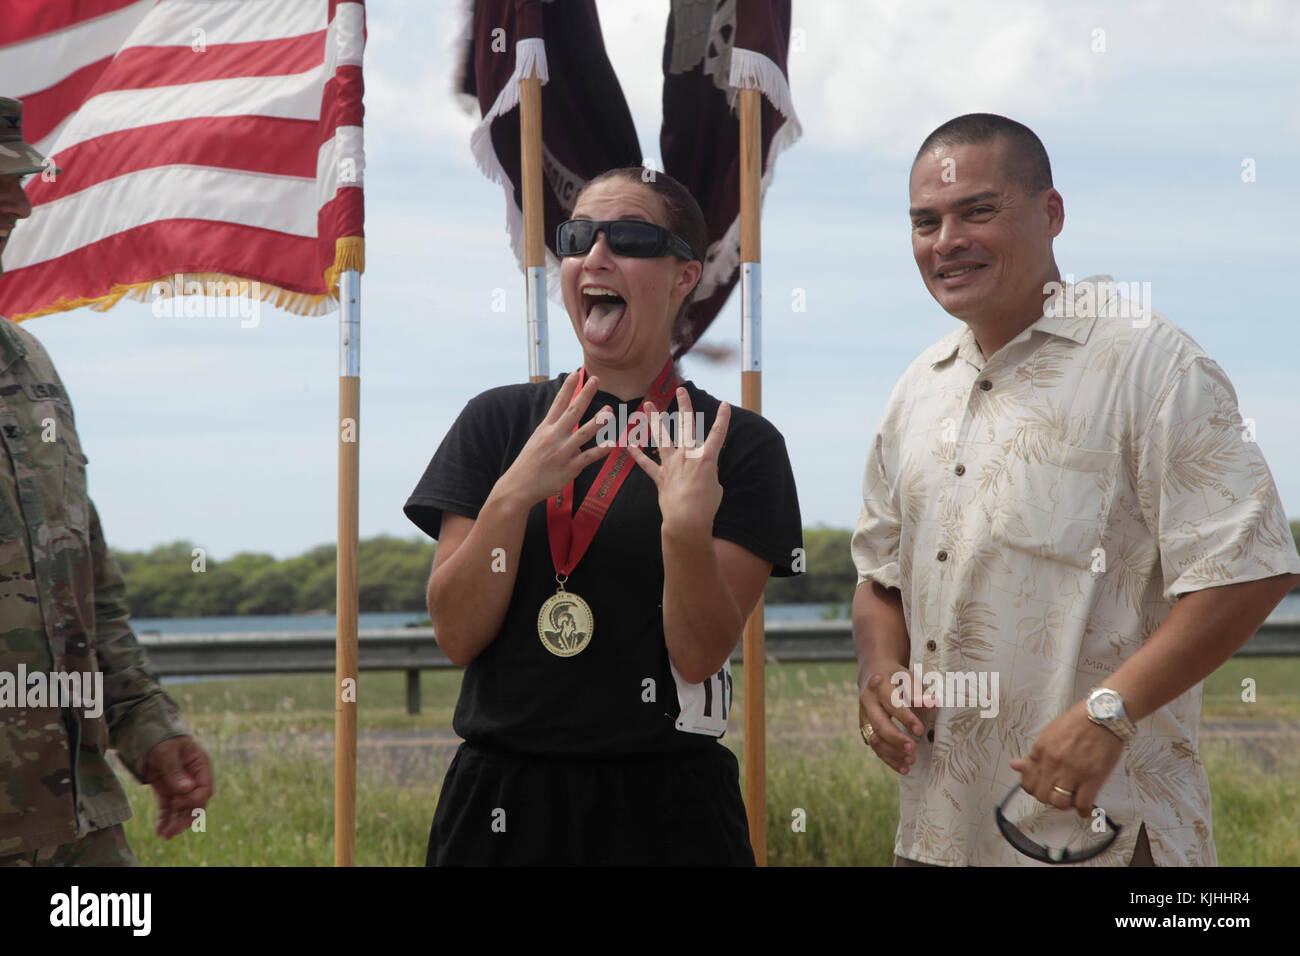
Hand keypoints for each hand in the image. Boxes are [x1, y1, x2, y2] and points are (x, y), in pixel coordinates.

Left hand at [141, 735, 212, 838]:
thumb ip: (176, 770)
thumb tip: (187, 788)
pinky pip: (168, 809)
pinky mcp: (167, 792)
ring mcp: (180, 786)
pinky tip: (159, 830)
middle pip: (196, 804)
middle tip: (172, 831)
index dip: (193, 799)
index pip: (205, 789)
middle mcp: (193, 779)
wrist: (146, 736)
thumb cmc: (162, 739)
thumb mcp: (167, 752)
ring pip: (183, 809)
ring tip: (164, 835)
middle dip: (185, 819)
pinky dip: (165, 819)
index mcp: (200, 766)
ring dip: (175, 823)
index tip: (176, 801)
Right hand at [497, 370, 614, 507]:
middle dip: (585, 394)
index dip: (567, 387)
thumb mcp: (537, 440)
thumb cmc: (529, 463)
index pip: (558, 403)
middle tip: (596, 380)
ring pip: (584, 433)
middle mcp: (554, 436)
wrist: (518, 487)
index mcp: (546, 428)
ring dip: (598, 421)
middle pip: (573, 412)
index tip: (576, 373)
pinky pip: (588, 457)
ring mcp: (563, 451)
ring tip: (609, 410)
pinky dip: (601, 451)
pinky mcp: (570, 467)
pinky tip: (612, 444)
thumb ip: (553, 429)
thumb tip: (567, 422)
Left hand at [628, 388, 726, 533]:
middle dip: (684, 405)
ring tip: (647, 407)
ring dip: (655, 421)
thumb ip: (709, 474)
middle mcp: (688, 455)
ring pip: (662, 437)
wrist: (687, 519)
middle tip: (680, 390)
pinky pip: (647, 464)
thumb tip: (703, 472)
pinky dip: (637, 455)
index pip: (717, 434)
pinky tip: (628, 445)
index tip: (724, 405)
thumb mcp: (715, 487)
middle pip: (686, 425)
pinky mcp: (660, 476)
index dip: (723, 419)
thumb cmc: (706, 506)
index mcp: (706, 458)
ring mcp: (672, 464)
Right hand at [858, 664, 928, 774]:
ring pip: (875, 739)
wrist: (874, 674)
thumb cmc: (896, 677)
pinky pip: (875, 747)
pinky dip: (889, 759)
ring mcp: (864, 716)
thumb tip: (932, 703)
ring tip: (911, 761)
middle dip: (896, 739)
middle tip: (913, 749)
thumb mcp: (907, 677)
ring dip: (893, 753)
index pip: (892, 704)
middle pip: (880, 724)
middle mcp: (867, 701)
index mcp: (878, 685)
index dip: (905, 718)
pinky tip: (903, 768)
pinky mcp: (865, 729)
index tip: (920, 730)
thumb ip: (918, 692)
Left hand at [1010, 702, 1124, 816]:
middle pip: (1042, 795)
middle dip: (1049, 799)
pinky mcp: (1092, 777)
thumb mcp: (1049, 734)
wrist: (1103, 715)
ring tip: (1071, 800)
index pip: (1027, 782)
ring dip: (1065, 805)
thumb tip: (1015, 765)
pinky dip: (1083, 810)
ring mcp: (1072, 771)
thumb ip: (1033, 754)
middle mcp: (1053, 762)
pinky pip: (1083, 803)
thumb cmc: (1078, 722)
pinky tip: (1084, 808)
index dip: (1034, 790)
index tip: (1042, 789)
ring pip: (1059, 803)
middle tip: (1057, 795)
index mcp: (1040, 751)